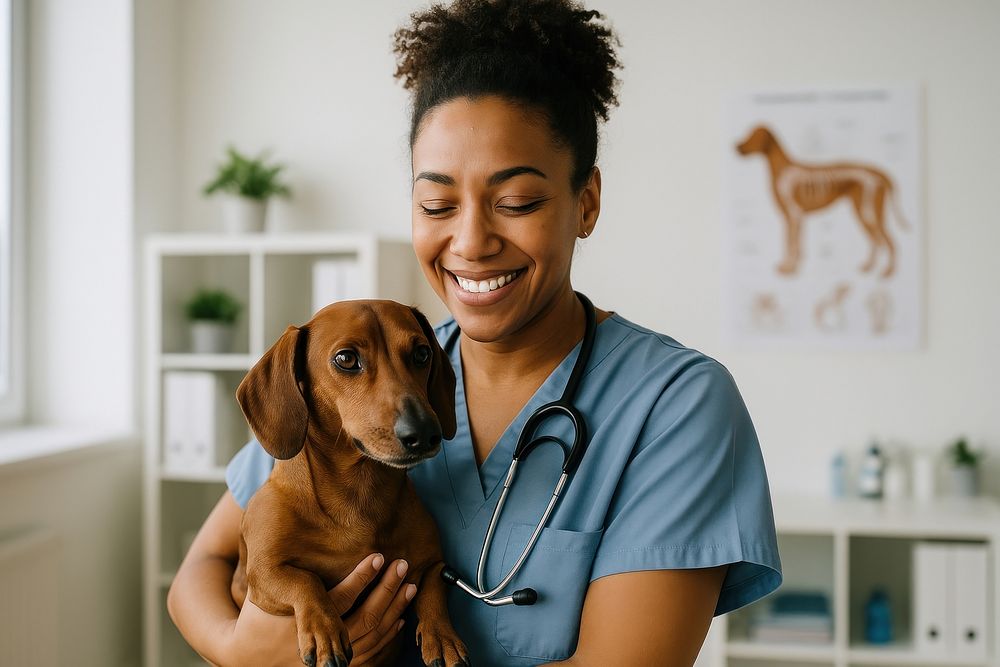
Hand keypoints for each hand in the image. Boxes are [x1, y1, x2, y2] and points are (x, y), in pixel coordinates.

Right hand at [226, 554, 415, 666]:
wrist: (248, 658)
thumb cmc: (257, 615)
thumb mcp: (265, 590)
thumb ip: (289, 566)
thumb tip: (302, 520)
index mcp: (303, 620)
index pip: (342, 598)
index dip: (363, 577)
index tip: (379, 555)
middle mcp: (321, 642)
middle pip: (364, 618)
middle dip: (387, 590)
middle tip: (402, 565)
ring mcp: (331, 657)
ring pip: (372, 636)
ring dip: (394, 610)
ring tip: (410, 586)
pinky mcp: (339, 664)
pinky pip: (371, 653)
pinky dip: (388, 635)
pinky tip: (400, 617)